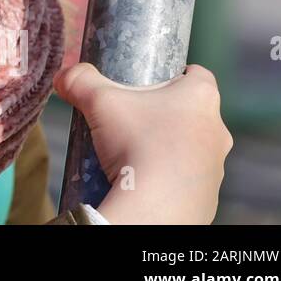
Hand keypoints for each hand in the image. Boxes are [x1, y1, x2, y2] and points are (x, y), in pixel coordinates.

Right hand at [53, 62, 233, 223]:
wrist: (155, 207)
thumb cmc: (134, 143)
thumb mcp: (98, 101)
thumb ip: (80, 81)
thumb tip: (63, 76)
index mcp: (201, 97)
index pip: (197, 73)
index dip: (173, 75)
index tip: (148, 84)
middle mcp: (217, 129)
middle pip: (191, 112)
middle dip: (163, 113)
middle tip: (132, 120)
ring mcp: (217, 165)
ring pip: (192, 146)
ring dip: (168, 147)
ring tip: (134, 155)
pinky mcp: (210, 195)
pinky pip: (189, 179)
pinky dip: (170, 177)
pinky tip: (144, 181)